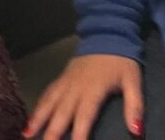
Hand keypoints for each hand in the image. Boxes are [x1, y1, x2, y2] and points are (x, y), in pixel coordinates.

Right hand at [26, 53, 143, 139]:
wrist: (107, 34)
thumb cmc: (121, 61)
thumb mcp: (133, 82)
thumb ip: (134, 106)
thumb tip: (137, 131)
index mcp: (93, 89)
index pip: (84, 116)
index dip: (79, 134)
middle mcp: (75, 87)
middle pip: (61, 113)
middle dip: (52, 131)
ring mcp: (66, 82)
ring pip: (49, 103)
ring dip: (38, 119)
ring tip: (27, 134)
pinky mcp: (62, 78)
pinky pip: (47, 93)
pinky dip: (38, 106)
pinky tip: (32, 118)